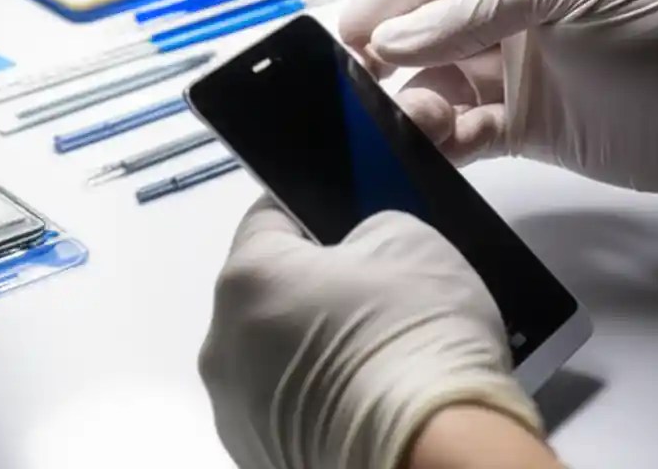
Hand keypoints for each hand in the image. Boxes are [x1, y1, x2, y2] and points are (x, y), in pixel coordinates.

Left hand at [199, 199, 542, 468]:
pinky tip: (367, 400)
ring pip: (271, 356)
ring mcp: (236, 411)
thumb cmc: (417, 339)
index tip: (343, 221)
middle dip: (311, 289)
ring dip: (310, 350)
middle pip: (265, 295)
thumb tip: (356, 250)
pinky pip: (285, 409)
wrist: (435, 450)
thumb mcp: (409, 238)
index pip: (267, 218)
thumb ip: (365, 230)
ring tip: (376, 357)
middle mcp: (222, 346)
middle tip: (374, 296)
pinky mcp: (260, 457)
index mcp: (247, 278)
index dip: (310, 213)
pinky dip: (318, 401)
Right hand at [340, 0, 657, 227]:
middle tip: (357, 82)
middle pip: (424, 28)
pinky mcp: (524, 130)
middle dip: (387, 52)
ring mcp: (515, 75)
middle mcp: (510, 16)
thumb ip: (476, 9)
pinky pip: (460, 133)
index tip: (351, 29)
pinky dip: (438, 142)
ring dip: (413, 102)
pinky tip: (429, 149)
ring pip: (435, 83)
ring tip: (414, 119)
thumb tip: (393, 38)